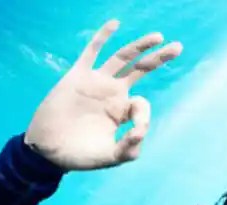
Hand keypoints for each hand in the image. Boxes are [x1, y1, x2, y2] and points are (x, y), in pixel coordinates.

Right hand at [24, 19, 181, 169]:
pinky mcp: (78, 76)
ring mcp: (96, 82)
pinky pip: (92, 52)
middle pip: (140, 69)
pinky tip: (115, 24)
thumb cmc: (79, 155)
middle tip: (178, 47)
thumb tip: (141, 132)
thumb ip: (128, 149)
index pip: (141, 104)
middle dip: (159, 59)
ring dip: (140, 46)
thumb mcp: (110, 157)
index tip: (136, 131)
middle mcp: (112, 93)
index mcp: (120, 112)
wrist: (47, 150)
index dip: (144, 115)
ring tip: (158, 37)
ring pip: (122, 58)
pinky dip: (103, 38)